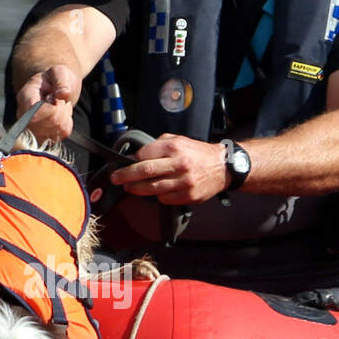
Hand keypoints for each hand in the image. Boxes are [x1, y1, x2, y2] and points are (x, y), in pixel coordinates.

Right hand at [15, 65, 79, 140]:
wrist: (52, 88)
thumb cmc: (53, 79)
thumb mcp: (59, 72)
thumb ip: (61, 80)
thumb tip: (64, 94)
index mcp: (25, 97)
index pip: (34, 113)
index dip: (51, 109)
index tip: (56, 98)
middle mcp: (24, 116)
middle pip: (49, 122)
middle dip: (61, 109)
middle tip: (58, 98)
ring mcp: (32, 128)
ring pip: (57, 130)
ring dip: (64, 116)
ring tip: (58, 105)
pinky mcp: (42, 136)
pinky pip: (62, 134)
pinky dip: (66, 124)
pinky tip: (60, 114)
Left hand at [110, 134, 227, 204]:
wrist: (223, 167)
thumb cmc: (198, 153)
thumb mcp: (179, 140)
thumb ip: (158, 145)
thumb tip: (136, 155)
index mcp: (175, 147)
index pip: (145, 154)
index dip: (131, 160)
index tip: (122, 164)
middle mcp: (179, 164)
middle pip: (145, 171)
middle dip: (126, 175)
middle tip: (115, 178)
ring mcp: (184, 182)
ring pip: (152, 188)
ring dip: (137, 189)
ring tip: (129, 187)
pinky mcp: (188, 196)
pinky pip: (165, 198)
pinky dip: (157, 196)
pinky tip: (155, 192)